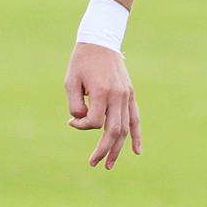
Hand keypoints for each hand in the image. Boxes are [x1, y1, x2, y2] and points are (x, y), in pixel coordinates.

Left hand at [65, 43, 141, 169]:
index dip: (81, 126)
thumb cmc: (81, 62)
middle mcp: (117, 96)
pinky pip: (135, 119)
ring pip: (125, 129)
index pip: (94, 121)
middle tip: (93, 163)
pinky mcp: (130, 94)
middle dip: (102, 150)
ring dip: (117, 149)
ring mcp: (126, 96)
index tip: (72, 121)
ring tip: (109, 164)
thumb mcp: (70, 82)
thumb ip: (75, 105)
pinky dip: (136, 136)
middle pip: (113, 131)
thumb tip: (82, 122)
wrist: (100, 41)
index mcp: (101, 92)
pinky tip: (136, 151)